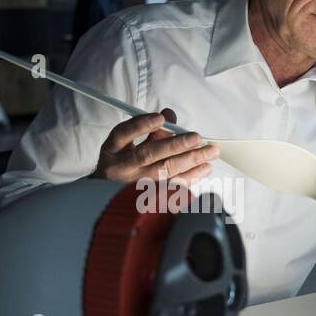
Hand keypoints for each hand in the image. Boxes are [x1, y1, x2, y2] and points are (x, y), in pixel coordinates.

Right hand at [93, 107, 217, 186]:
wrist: (106, 194)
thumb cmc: (120, 163)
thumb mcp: (125, 142)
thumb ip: (148, 127)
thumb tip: (169, 115)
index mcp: (113, 150)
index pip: (123, 134)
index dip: (141, 126)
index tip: (159, 118)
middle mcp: (121, 168)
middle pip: (148, 155)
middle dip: (176, 145)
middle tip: (197, 139)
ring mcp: (134, 186)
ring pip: (163, 173)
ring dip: (189, 162)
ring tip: (208, 153)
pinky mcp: (148, 199)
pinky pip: (172, 189)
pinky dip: (190, 178)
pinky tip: (203, 170)